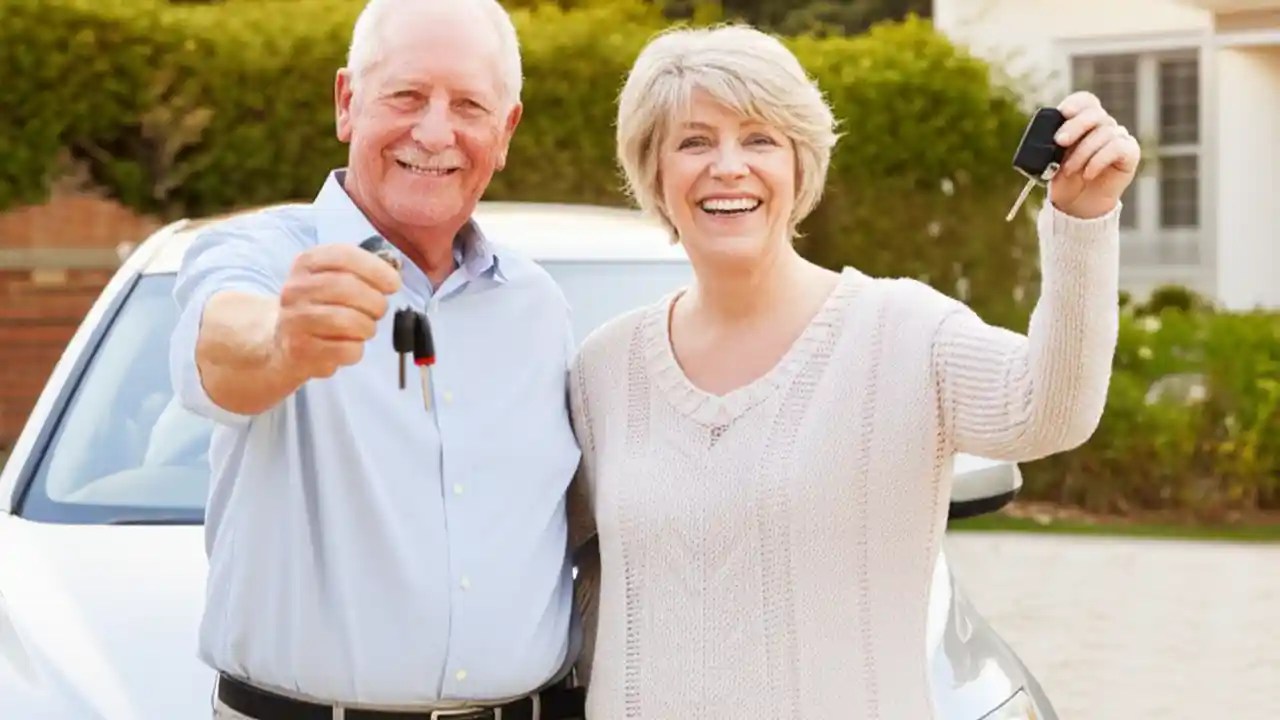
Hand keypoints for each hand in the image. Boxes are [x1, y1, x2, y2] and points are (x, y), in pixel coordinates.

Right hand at [274, 244, 401, 378]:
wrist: (282, 340)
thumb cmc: (321, 306)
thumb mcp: (334, 279)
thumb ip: (362, 273)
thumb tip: (394, 277)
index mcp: (306, 263)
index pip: (344, 256)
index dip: (376, 269)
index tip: (393, 284)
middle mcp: (296, 289)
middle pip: (348, 288)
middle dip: (376, 302)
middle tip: (379, 311)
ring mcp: (294, 320)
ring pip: (348, 321)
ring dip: (367, 327)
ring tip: (364, 329)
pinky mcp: (299, 350)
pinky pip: (344, 350)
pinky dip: (356, 350)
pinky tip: (349, 346)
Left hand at [1048, 91, 1140, 219]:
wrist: (1077, 204)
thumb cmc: (1065, 178)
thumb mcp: (1053, 158)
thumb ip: (1055, 142)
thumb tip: (1051, 134)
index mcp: (1084, 122)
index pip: (1086, 101)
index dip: (1077, 103)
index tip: (1063, 111)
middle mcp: (1104, 126)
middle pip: (1095, 114)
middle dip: (1075, 126)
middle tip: (1060, 141)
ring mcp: (1119, 137)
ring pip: (1104, 132)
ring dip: (1082, 153)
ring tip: (1070, 170)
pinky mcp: (1130, 153)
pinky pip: (1117, 147)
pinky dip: (1098, 160)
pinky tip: (1088, 173)